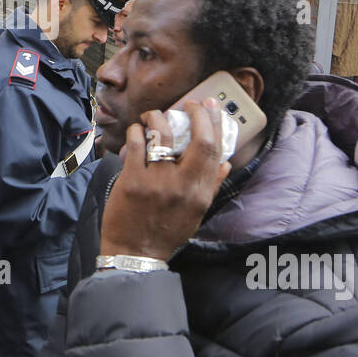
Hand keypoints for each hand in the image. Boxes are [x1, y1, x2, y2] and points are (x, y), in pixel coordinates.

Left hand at [98, 99, 231, 261]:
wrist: (135, 253)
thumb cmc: (166, 232)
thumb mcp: (196, 213)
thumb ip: (211, 186)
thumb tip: (226, 164)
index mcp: (200, 193)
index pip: (216, 150)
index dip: (216, 123)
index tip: (212, 106)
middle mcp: (182, 185)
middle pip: (198, 139)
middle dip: (196, 113)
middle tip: (190, 103)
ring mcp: (157, 181)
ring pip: (163, 134)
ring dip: (158, 117)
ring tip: (154, 116)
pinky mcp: (132, 179)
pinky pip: (136, 143)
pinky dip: (136, 131)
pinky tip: (137, 131)